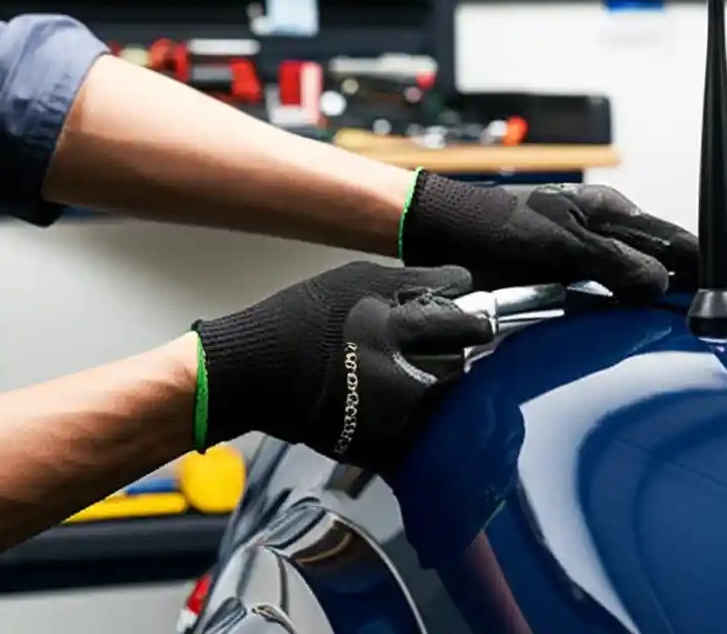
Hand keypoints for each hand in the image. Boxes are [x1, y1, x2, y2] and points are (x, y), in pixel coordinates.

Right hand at [191, 262, 493, 471]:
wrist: (252, 371)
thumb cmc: (304, 317)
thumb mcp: (357, 278)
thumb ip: (414, 282)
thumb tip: (460, 283)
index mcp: (402, 329)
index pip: (467, 324)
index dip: (474, 320)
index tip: (473, 320)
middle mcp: (406, 375)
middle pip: (459, 364)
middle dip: (453, 355)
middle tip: (436, 347)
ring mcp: (396, 415)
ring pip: (444, 401)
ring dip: (437, 387)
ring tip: (410, 376)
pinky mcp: (381, 446)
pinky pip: (421, 438)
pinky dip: (420, 425)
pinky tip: (402, 409)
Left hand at [400, 172, 726, 301]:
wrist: (442, 231)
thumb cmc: (495, 227)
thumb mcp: (558, 245)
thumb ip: (611, 265)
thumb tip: (660, 284)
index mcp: (610, 212)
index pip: (679, 241)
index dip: (720, 261)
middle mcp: (604, 228)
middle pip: (669, 256)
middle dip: (710, 277)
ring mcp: (587, 250)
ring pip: (645, 274)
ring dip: (678, 291)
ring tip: (713, 311)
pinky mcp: (567, 272)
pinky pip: (615, 290)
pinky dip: (639, 304)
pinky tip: (649, 318)